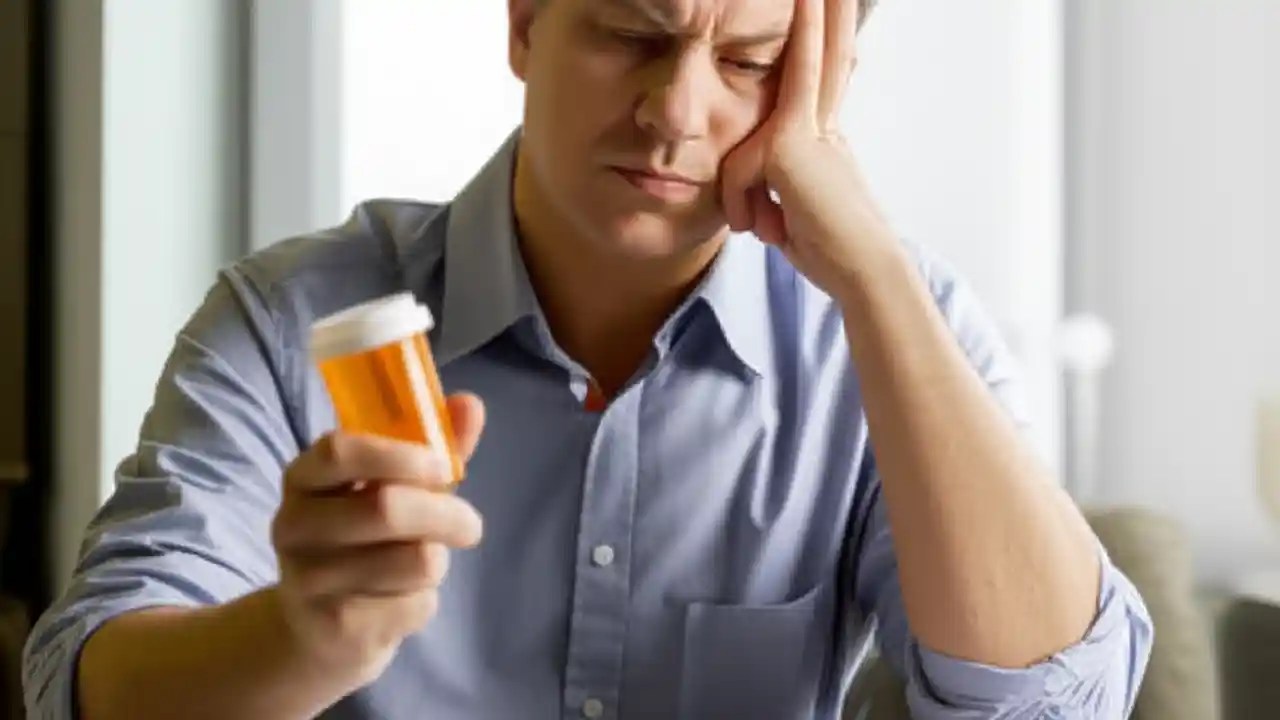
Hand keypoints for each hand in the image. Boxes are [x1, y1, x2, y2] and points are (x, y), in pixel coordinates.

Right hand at [269, 394, 485, 688]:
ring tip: (425, 561)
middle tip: (471, 525)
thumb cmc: (365, 539)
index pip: (338, 451)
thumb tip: (470, 404)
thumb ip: (432, 447)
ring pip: (413, 561)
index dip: (398, 455)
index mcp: (303, 478)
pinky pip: (413, 605)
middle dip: (447, 514)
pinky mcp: (336, 627)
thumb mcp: (392, 488)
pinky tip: (400, 599)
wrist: (320, 627)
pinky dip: (424, 600)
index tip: (442, 464)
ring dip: (437, 559)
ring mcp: (309, 580)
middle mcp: (294, 527)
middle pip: (386, 509)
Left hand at [720, 0, 896, 299]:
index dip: (828, 38)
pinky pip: (740, 169)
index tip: (831, 2)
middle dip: (825, 14)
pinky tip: (757, 226)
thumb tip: (751, 203)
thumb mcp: (789, 214)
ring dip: (792, 75)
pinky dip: (740, 202)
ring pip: (770, 114)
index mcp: (825, 135)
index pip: (825, 76)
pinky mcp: (787, 148)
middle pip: (823, 54)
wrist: (861, 268)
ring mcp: (807, 131)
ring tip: (791, 151)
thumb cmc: (830, 249)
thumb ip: (769, 193)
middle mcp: (822, 125)